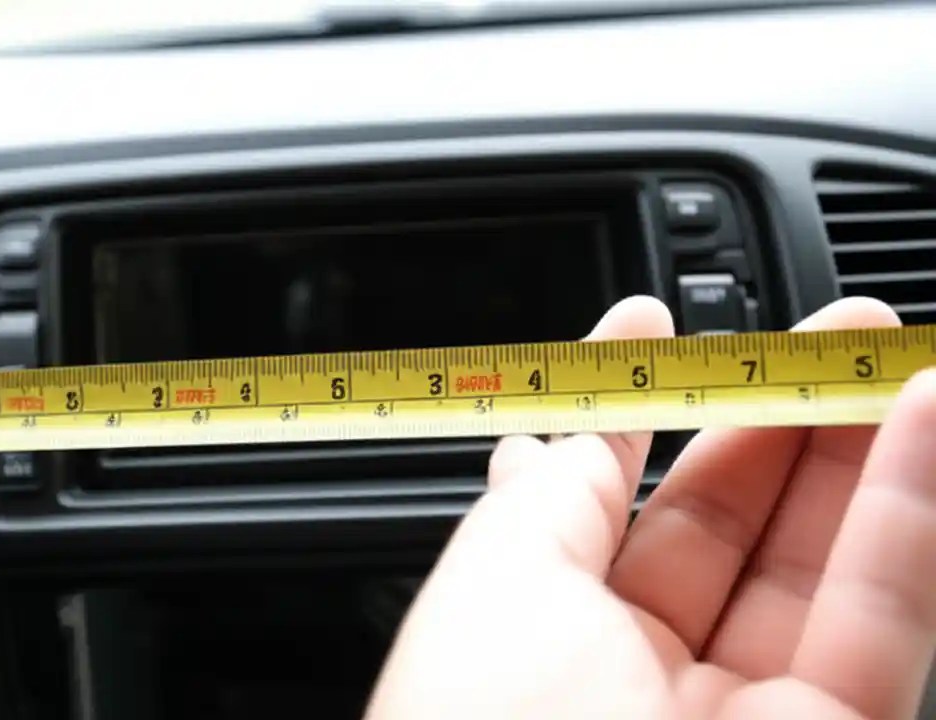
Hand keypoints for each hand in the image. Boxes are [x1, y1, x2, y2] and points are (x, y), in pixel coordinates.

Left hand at [365, 295, 935, 719]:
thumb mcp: (495, 584)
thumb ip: (552, 491)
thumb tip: (559, 408)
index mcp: (538, 633)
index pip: (599, 503)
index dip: (636, 413)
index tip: (663, 328)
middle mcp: (638, 680)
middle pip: (722, 526)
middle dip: (773, 419)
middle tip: (825, 327)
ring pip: (818, 567)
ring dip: (860, 453)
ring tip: (890, 352)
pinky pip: (885, 619)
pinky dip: (910, 516)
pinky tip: (926, 419)